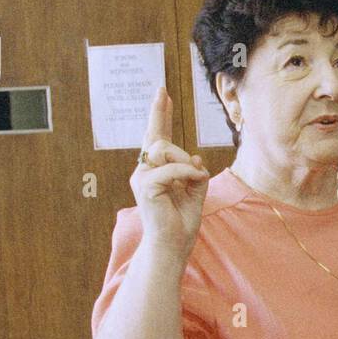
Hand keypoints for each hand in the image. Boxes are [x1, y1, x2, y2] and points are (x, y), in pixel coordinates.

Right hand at [131, 86, 209, 258]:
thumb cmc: (182, 221)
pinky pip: (169, 168)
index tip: (162, 93)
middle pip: (158, 137)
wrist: (173, 244)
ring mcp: (142, 177)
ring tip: (194, 179)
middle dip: (167, 126)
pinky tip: (194, 182)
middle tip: (177, 128)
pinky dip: (186, 173)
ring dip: (184, 162)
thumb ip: (194, 171)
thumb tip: (193, 156)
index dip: (160, 114)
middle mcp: (145, 170)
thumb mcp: (195, 190)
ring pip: (164, 149)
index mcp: (156, 170)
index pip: (157, 137)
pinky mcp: (145, 186)